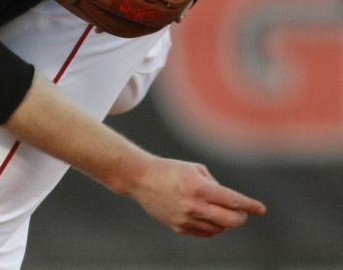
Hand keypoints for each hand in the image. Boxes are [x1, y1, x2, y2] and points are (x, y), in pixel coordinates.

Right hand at [128, 156, 266, 236]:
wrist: (141, 178)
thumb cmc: (170, 169)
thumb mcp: (196, 169)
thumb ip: (215, 185)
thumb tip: (229, 202)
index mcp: (199, 187)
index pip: (234, 201)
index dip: (251, 206)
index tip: (261, 210)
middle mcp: (194, 205)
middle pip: (230, 220)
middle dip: (241, 217)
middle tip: (242, 213)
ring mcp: (186, 218)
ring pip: (219, 229)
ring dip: (226, 223)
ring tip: (223, 213)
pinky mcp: (178, 226)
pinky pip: (205, 233)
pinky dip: (213, 228)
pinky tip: (211, 219)